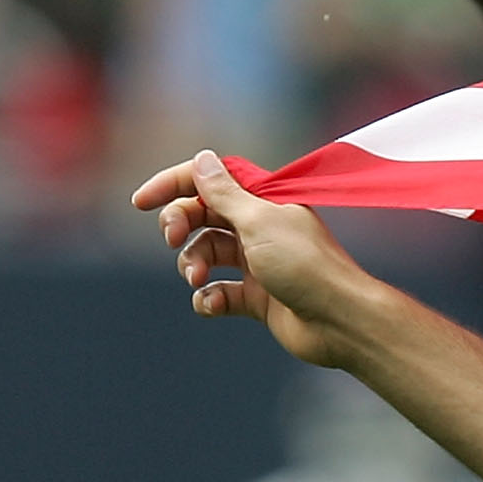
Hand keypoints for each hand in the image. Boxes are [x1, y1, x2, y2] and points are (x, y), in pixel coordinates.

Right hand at [135, 150, 369, 363]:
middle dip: (179, 225)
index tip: (141, 201)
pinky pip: (218, 293)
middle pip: (203, 216)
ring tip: (197, 277)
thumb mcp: (259, 221)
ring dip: (192, 264)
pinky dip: (208, 298)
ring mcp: (259, 264)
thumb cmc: (306, 266)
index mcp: (266, 202)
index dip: (175, 185)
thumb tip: (201, 159)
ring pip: (206, 255)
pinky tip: (212, 303)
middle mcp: (262, 229)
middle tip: (172, 238)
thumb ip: (224, 193)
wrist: (341, 322)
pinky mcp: (259, 298)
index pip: (212, 181)